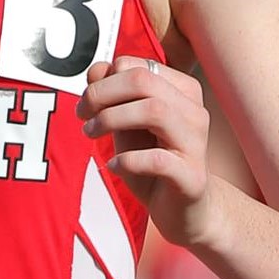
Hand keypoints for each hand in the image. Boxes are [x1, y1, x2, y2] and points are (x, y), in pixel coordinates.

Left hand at [78, 56, 215, 246]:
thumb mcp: (126, 125)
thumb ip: (112, 96)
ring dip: (112, 119)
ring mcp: (197, 143)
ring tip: (91, 134)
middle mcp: (194, 111)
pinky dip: (128, 160)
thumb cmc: (152, 162)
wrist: (183, 211)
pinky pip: (158, 159)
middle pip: (143, 81)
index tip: (84, 103)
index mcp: (182, 91)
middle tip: (81, 115)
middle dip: (102, 94)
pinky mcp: (192, 177)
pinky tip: (113, 166)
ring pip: (154, 111)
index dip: (103, 80)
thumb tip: (96, 69)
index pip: (137, 67)